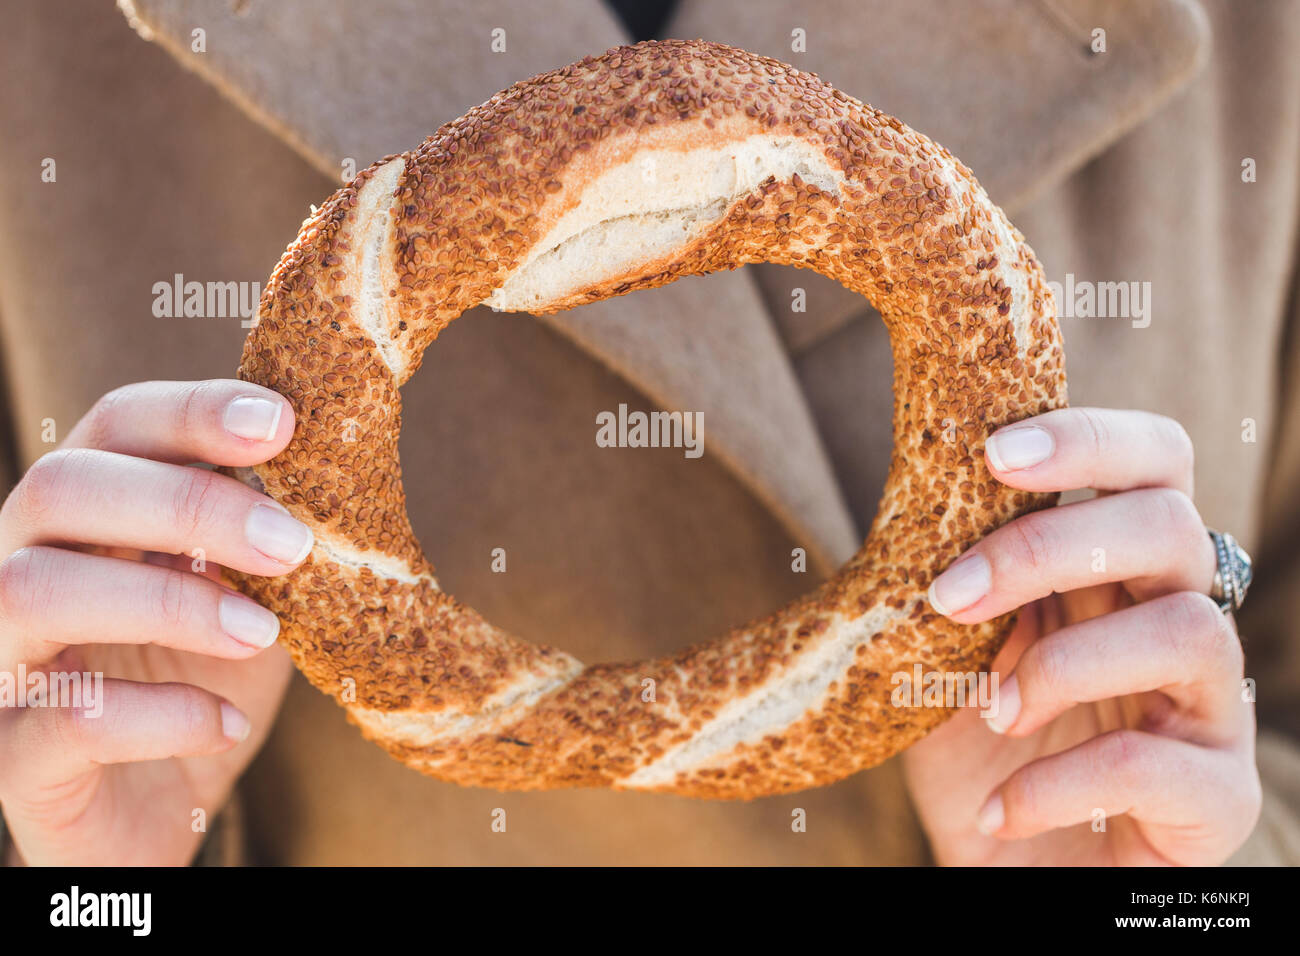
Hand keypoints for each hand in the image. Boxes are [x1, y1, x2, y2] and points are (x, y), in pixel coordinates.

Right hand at [0, 380, 307, 864]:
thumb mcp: (255, 593)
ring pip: (33, 590)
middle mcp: (22, 568)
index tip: (280, 422)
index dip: (190, 411)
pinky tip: (228, 725)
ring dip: (166, 601)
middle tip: (293, 544)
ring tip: (262, 631)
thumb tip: (336, 469)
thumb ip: (272, 534)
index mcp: (87, 515)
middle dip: (187, 503)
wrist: (167, 805)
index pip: (112, 426)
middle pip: (61, 487)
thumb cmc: (208, 677)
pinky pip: (62, 721)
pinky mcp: (13, 756)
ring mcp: (4, 661)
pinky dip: (160, 716)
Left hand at [902, 407, 1260, 865]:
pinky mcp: (1217, 795)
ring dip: (1064, 664)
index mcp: (1121, 569)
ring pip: (1190, 631)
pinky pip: (1157, 764)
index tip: (994, 453)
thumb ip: (949, 588)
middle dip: (1049, 547)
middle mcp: (1180, 618)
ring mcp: (1209, 706)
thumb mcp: (946, 655)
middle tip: (951, 596)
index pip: (1154, 463)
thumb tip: (908, 518)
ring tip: (990, 712)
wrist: (1017, 871)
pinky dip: (1059, 783)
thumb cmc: (983, 751)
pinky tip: (998, 808)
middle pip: (1169, 526)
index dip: (1090, 438)